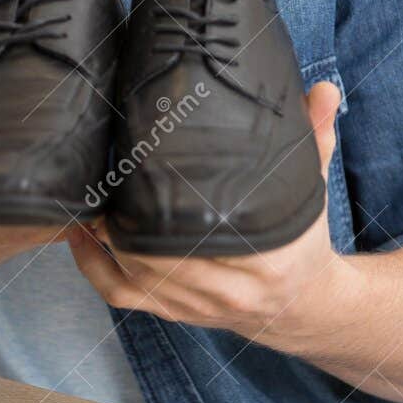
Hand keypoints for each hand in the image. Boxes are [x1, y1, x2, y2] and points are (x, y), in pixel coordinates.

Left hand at [68, 82, 346, 356]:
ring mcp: (196, 305)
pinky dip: (91, 267)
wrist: (302, 306)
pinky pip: (120, 294)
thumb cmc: (301, 240)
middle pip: (162, 253)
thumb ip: (315, 137)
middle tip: (106, 171)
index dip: (173, 202)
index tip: (149, 165)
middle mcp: (231, 289)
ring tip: (87, 196)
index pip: (214, 231)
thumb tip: (324, 89)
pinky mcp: (172, 313)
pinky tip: (78, 234)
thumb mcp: (311, 188)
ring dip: (104, 236)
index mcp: (271, 256)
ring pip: (136, 273)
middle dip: (126, 215)